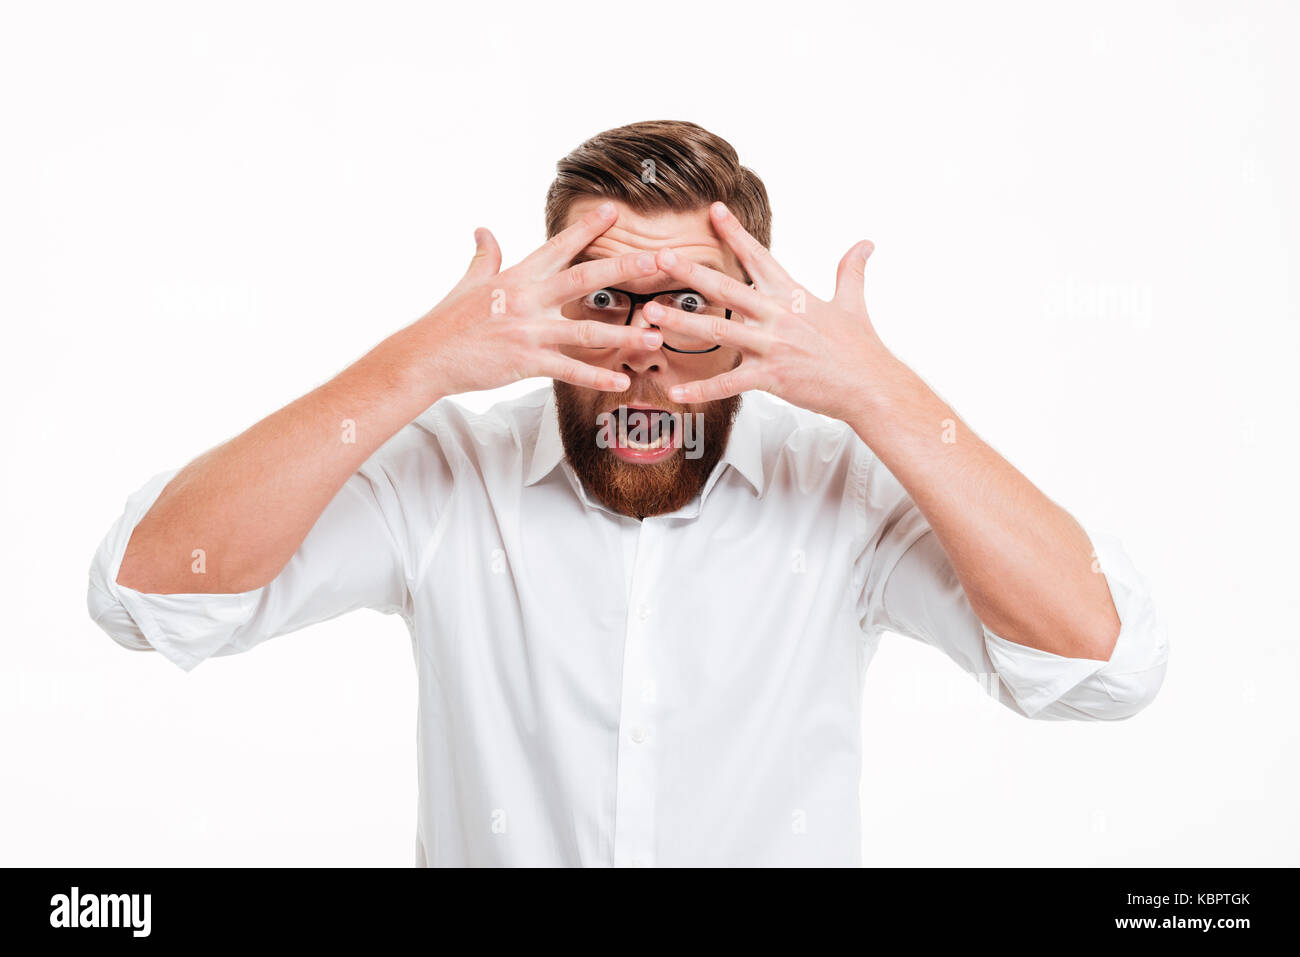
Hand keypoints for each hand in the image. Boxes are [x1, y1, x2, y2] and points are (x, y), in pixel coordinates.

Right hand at [418, 201, 664, 396]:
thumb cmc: (448, 321)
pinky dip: (596, 378)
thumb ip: (485, 255)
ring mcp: (528, 331)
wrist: (426, 356)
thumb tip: (483, 230)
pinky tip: (621, 382)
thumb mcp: (469, 282)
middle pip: (584, 278)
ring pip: (586, 330)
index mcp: (518, 276)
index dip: (589, 229)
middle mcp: (528, 299)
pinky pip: (568, 370)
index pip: (559, 246)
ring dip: (624, 334)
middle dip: (624, 267)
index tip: (616, 212)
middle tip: (659, 259)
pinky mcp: (526, 361)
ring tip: (656, 337)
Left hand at [642, 201, 890, 421]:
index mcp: (792, 294)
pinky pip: (728, 384)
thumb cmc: (860, 348)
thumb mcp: (853, 302)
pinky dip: (701, 390)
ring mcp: (771, 347)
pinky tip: (676, 393)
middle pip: (726, 287)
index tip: (714, 210)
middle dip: (690, 271)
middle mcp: (777, 316)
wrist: (871, 385)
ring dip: (681, 322)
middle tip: (659, 257)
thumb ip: (851, 271)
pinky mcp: (770, 377)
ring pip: (718, 330)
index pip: (758, 255)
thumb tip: (865, 244)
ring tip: (650, 314)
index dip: (734, 232)